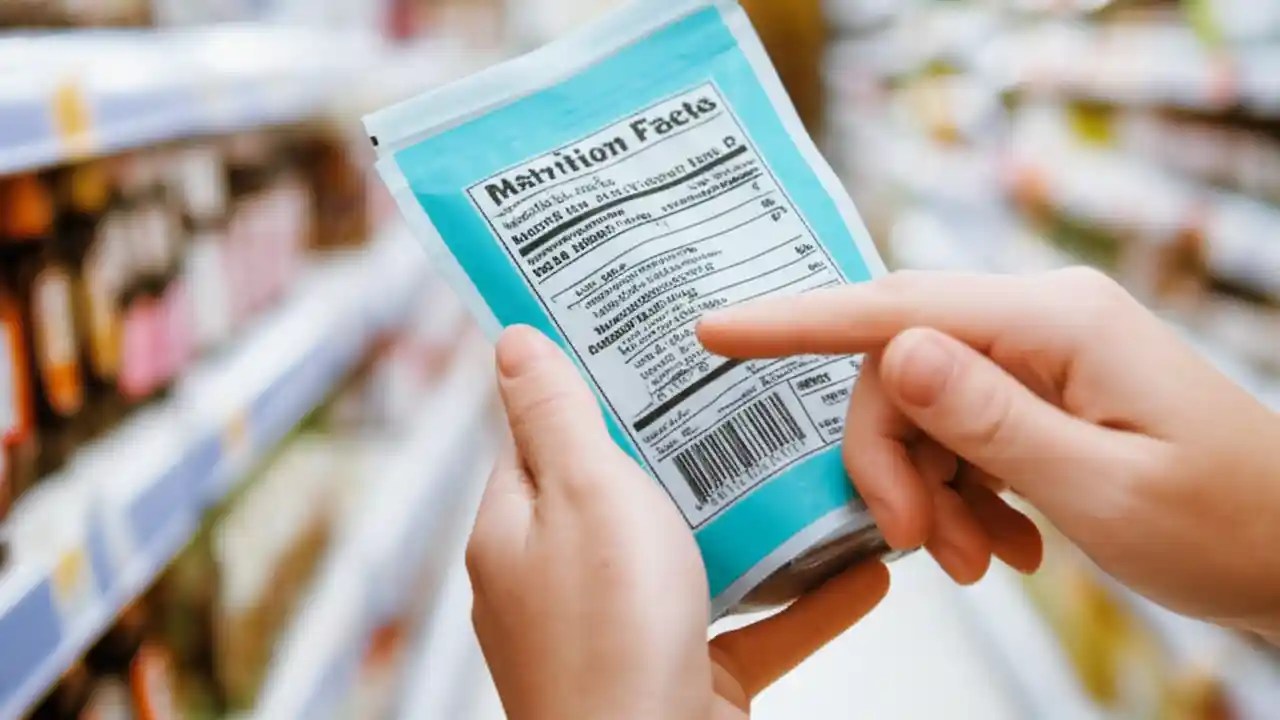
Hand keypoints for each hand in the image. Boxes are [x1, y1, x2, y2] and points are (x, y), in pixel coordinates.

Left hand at [467, 326, 888, 719]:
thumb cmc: (607, 640)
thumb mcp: (583, 495)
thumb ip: (556, 417)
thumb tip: (511, 340)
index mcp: (518, 529)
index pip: (542, 435)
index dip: (588, 384)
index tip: (644, 337)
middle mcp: (561, 581)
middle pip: (626, 492)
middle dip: (689, 446)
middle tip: (750, 390)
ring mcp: (620, 634)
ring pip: (694, 558)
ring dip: (758, 523)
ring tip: (819, 470)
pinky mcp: (679, 679)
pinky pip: (748, 629)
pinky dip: (802, 603)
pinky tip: (864, 573)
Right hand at [698, 268, 1279, 640]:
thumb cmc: (1226, 525)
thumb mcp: (1103, 486)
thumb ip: (992, 421)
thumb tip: (896, 352)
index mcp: (1057, 323)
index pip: (897, 309)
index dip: (795, 321)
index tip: (716, 331)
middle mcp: (1041, 322)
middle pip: (899, 369)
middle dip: (890, 462)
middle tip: (924, 549)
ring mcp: (1040, 357)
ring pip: (924, 410)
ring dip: (931, 491)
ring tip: (982, 563)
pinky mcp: (1041, 395)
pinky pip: (960, 434)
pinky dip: (962, 494)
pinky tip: (1007, 545)